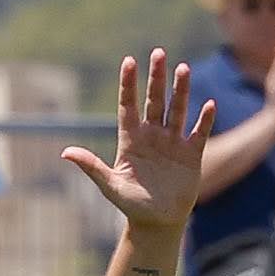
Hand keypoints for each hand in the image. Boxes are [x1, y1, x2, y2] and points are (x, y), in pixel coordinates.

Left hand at [62, 50, 214, 234]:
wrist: (157, 223)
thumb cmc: (131, 205)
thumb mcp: (110, 185)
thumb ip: (92, 166)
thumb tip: (65, 152)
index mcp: (131, 141)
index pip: (128, 106)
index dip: (128, 84)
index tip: (129, 61)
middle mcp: (152, 136)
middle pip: (154, 101)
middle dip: (156, 78)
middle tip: (159, 53)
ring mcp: (173, 143)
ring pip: (177, 110)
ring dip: (181, 90)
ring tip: (183, 68)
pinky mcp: (192, 154)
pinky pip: (199, 133)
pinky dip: (204, 120)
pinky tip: (209, 105)